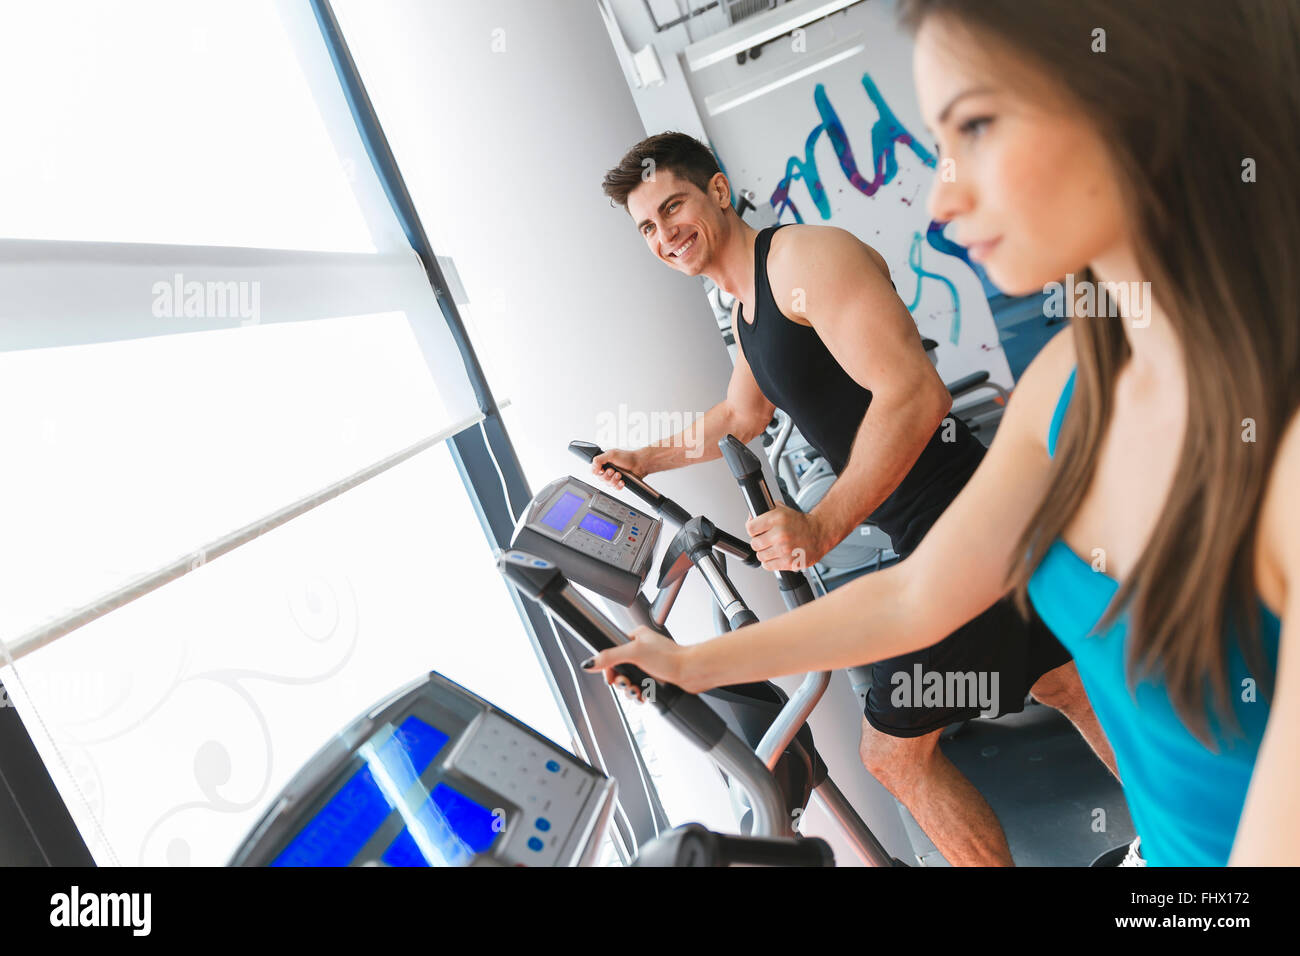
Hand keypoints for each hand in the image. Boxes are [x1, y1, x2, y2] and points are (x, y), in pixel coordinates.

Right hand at [581, 626, 709, 695]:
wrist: (692, 671)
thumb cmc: (671, 658)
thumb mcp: (635, 653)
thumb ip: (610, 657)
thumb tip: (590, 662)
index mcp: (636, 637)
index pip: (612, 653)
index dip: (610, 668)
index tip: (612, 678)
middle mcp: (642, 649)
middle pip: (620, 669)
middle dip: (622, 682)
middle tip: (627, 685)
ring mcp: (649, 664)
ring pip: (630, 680)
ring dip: (631, 690)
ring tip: (637, 692)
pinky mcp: (656, 676)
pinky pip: (641, 687)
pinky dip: (640, 694)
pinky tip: (643, 696)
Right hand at [591, 448, 646, 490]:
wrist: (639, 464)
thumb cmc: (627, 457)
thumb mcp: (611, 454)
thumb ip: (598, 460)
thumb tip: (592, 469)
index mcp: (604, 463)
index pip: (594, 471)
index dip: (598, 472)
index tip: (603, 469)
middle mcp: (608, 470)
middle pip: (601, 479)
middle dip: (608, 475)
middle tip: (613, 470)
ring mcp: (613, 477)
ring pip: (608, 484)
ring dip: (614, 480)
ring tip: (620, 474)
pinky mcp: (619, 482)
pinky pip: (615, 488)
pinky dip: (618, 485)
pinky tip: (622, 481)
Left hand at [745, 504, 831, 570]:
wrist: (820, 533)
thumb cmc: (800, 523)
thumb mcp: (782, 510)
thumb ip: (764, 512)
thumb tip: (750, 517)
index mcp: (777, 519)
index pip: (750, 528)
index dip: (753, 530)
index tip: (757, 531)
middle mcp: (780, 534)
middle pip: (754, 544)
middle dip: (758, 542)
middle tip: (766, 540)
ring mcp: (784, 550)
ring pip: (760, 556)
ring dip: (764, 553)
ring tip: (773, 548)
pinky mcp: (789, 562)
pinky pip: (768, 566)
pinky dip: (770, 562)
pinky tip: (777, 556)